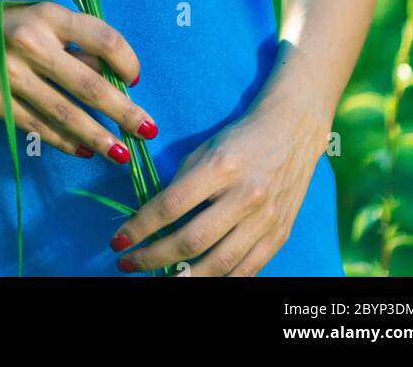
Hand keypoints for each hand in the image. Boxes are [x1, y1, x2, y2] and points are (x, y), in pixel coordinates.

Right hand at [0, 0, 159, 164]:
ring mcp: (11, 76)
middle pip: (90, 85)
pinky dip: (64, 142)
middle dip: (124, 112)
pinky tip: (82, 150)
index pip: (102, 37)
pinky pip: (39, 127)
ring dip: (99, 137)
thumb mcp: (31, 17)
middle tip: (148, 130)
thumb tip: (106, 73)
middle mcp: (31, 43)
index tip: (135, 77)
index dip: (127, 59)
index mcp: (46, 15)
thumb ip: (66, 41)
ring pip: (66, 114)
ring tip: (122, 154)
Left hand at [108, 96, 326, 275]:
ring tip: (160, 279)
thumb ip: (181, 183)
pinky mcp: (279, 235)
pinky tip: (198, 281)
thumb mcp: (205, 149)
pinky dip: (220, 281)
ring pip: (218, 265)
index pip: (170, 206)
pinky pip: (246, 270)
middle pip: (191, 241)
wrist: (293, 131)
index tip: (120, 240)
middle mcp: (244, 196)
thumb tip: (152, 219)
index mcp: (220, 167)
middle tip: (129, 264)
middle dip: (154, 258)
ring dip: (183, 279)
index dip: (140, 227)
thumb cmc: (241, 137)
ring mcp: (265, 220)